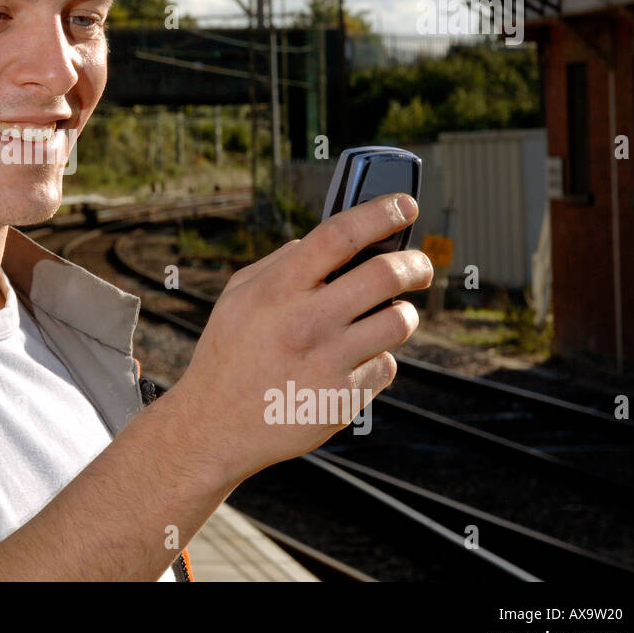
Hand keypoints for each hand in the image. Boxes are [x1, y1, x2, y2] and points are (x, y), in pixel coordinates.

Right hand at [173, 192, 433, 485]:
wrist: (213, 426)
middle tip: (420, 267)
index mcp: (276, 290)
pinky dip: (376, 359)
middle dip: (416, 264)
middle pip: (385, 275)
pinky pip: (385, 366)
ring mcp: (326, 364)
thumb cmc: (228, 353)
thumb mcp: (238, 297)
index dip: (379, 213)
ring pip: (398, 321)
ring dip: (402, 313)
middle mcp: (303, 323)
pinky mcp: (343, 401)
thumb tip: (331, 241)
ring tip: (387, 316)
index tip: (404, 206)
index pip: (338, 236)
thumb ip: (280, 263)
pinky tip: (350, 363)